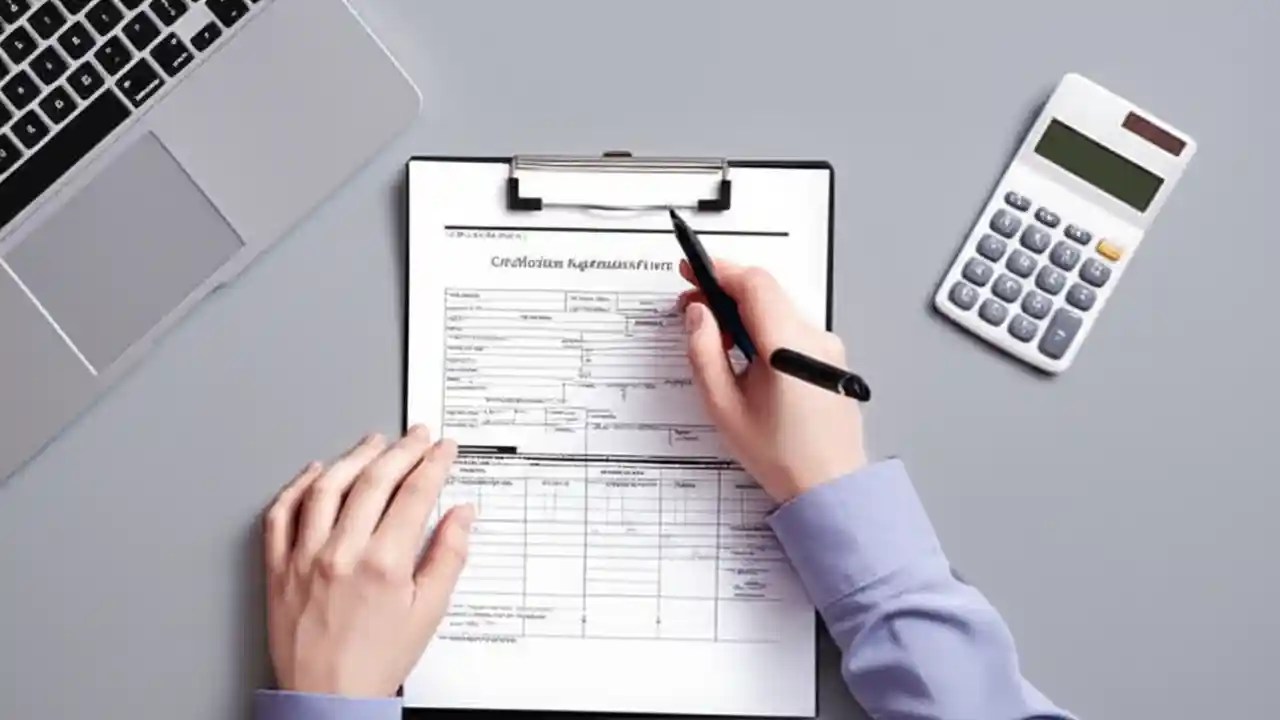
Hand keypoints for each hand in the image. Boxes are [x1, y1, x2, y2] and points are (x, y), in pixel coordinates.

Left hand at [263, 427, 472, 696]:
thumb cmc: (376, 661)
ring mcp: (305, 557)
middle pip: (373, 481)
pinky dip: (298, 487)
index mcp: (383, 564)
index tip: (442, 449)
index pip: (413, 494)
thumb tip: (461, 515)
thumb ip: (449, 556)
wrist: (328, 697)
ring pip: (327, 487)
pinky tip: (315, 472)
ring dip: (353, 457)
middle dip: (401, 451)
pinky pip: (281, 514)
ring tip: (372, 444)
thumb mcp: (429, 612)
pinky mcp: (278, 567)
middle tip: (416, 437)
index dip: (433, 464)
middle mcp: (341, 554)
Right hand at [679, 260, 866, 502]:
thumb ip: (704, 353)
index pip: (754, 283)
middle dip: (725, 293)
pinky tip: (748, 357)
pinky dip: (765, 328)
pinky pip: (792, 327)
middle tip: (694, 309)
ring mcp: (827, 346)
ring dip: (744, 313)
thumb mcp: (724, 406)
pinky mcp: (831, 356)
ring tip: (720, 345)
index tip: (693, 270)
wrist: (829, 485)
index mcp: (787, 347)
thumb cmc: (781, 455)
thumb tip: (698, 314)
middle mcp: (814, 339)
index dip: (719, 271)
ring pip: (778, 308)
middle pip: (766, 292)